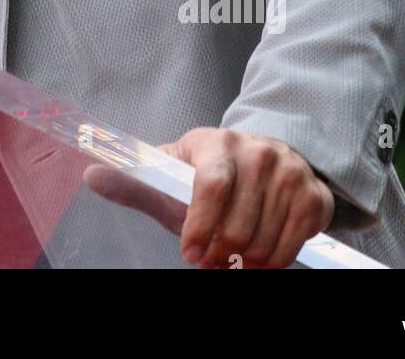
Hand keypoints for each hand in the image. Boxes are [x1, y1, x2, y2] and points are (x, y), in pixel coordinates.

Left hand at [83, 127, 335, 268]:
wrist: (264, 162)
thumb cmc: (209, 176)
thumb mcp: (173, 176)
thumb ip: (135, 182)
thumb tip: (91, 175)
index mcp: (217, 142)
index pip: (210, 186)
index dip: (199, 227)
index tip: (189, 254)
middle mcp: (258, 150)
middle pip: (238, 224)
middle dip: (220, 253)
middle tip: (211, 260)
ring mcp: (290, 170)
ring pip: (265, 241)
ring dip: (246, 261)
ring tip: (234, 256)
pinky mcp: (314, 194)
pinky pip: (293, 245)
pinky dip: (274, 261)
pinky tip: (260, 255)